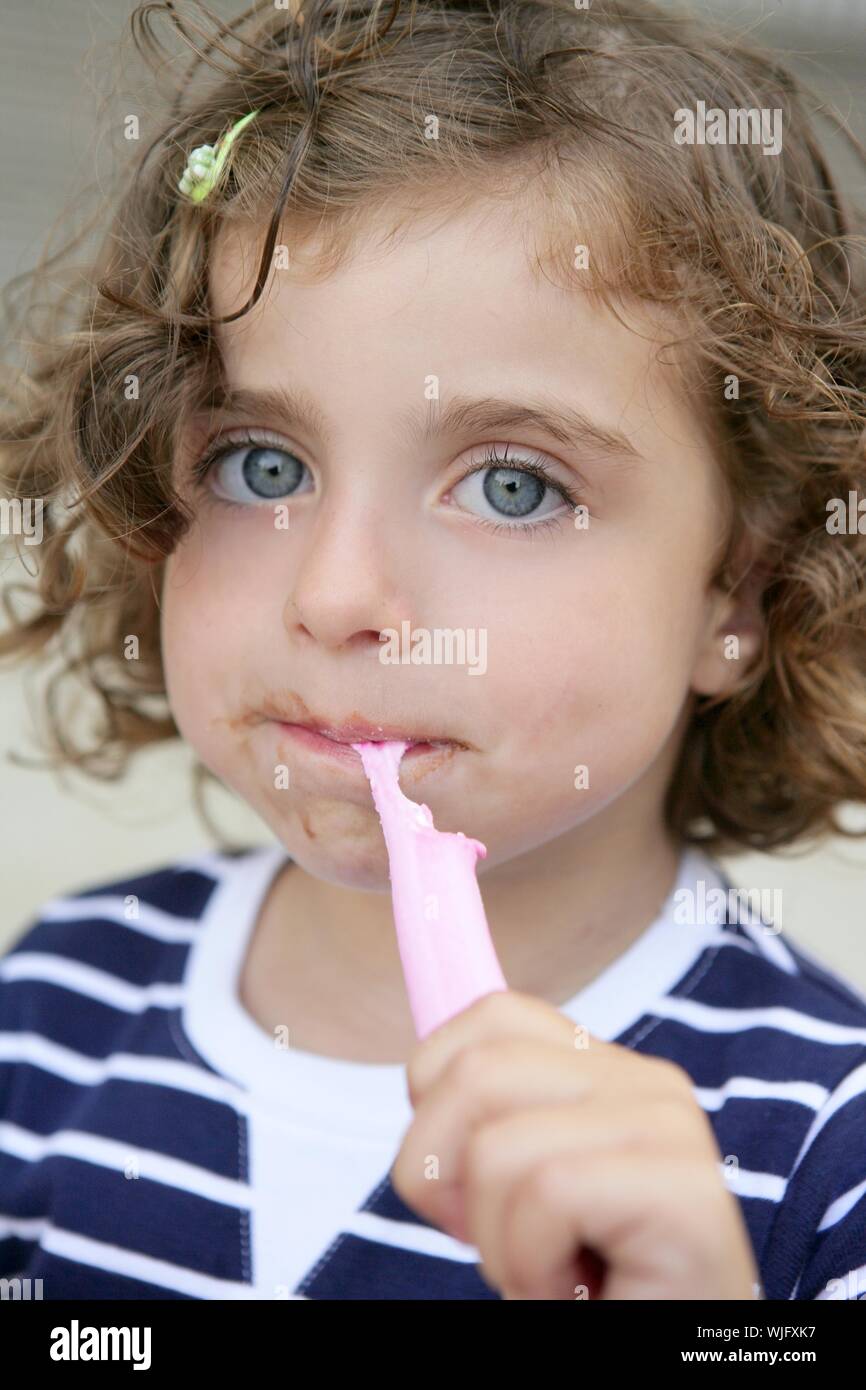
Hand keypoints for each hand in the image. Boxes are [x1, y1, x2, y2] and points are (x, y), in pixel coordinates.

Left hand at [391, 990, 759, 1298]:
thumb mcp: (520, 1186)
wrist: (668, 1359)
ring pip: (498, 1147)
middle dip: (443, 1175)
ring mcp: (671, 1126)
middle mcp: (647, 1081)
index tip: (460, 1182)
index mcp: (607, 1069)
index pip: (490, 1018)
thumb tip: (421, 1083)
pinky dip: (532, 1265)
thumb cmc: (589, 1288)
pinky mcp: (685, 1188)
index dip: (436, 1099)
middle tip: (493, 1242)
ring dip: (496, 1240)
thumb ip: (486, 1122)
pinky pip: (549, 1195)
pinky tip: (574, 1292)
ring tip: (548, 1273)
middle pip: (475, 1074)